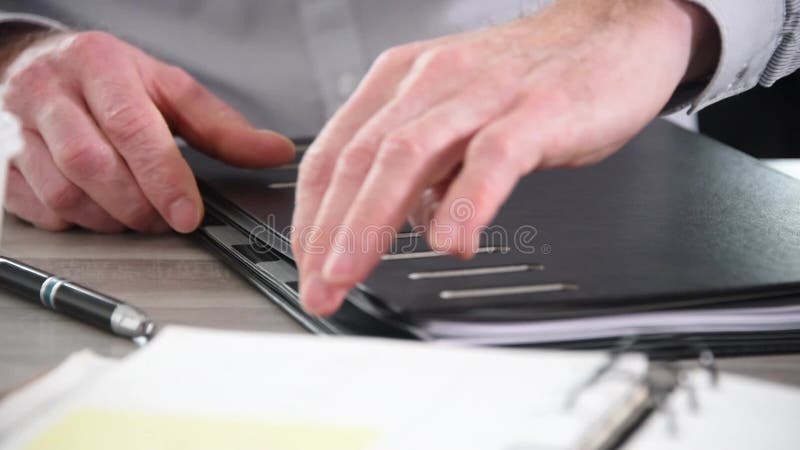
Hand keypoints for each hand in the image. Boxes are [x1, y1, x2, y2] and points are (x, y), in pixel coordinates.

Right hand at [2, 31, 294, 232]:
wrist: (38, 66)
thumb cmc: (109, 80)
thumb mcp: (168, 89)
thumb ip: (221, 125)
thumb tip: (273, 152)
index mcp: (100, 65)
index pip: (133, 128)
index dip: (164, 179)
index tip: (189, 214)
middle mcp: (51, 92)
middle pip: (93, 165)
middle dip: (139, 205)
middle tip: (167, 219)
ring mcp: (18, 128)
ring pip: (62, 192)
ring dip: (110, 219)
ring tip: (138, 216)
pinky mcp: (2, 163)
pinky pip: (37, 209)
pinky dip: (76, 222)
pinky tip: (99, 212)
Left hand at [292, 0, 718, 314]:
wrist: (612, 29)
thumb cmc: (532, 78)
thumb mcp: (459, 116)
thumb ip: (429, 169)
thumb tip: (409, 225)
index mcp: (403, 83)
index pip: (337, 152)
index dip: (314, 213)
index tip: (307, 262)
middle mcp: (431, 81)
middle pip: (361, 159)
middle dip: (329, 230)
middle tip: (318, 285)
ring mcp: (481, 92)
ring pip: (407, 156)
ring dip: (370, 221)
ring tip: (351, 270)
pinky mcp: (536, 108)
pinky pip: (493, 155)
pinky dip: (467, 201)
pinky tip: (451, 241)